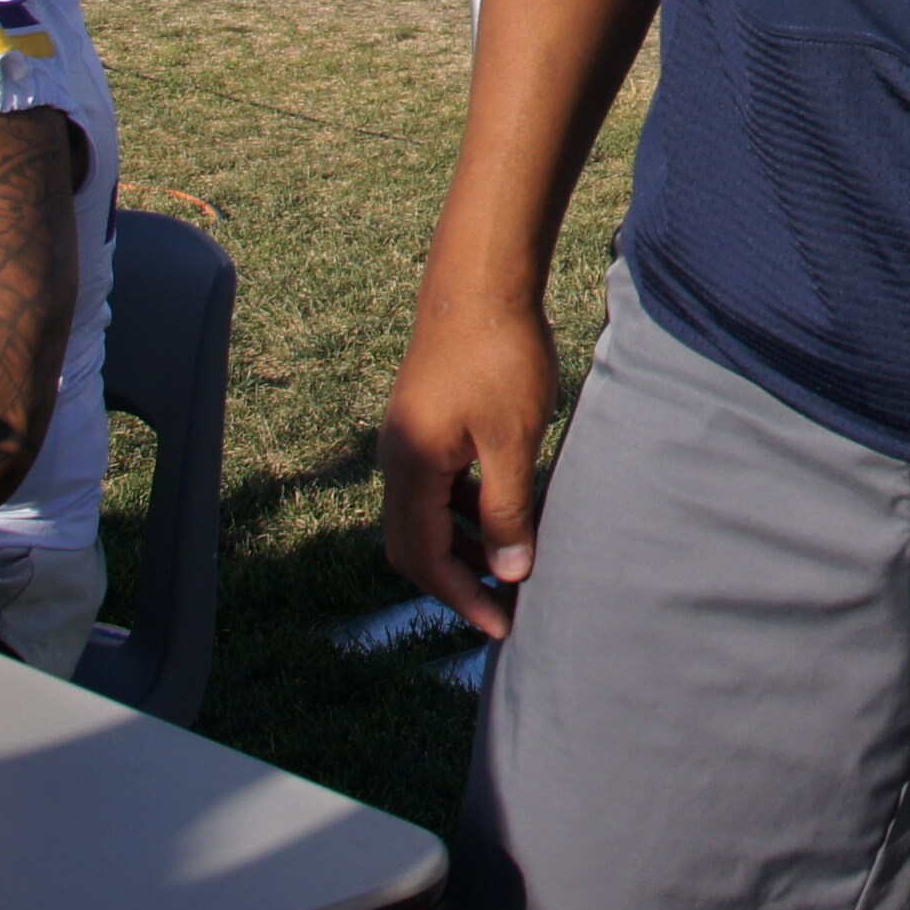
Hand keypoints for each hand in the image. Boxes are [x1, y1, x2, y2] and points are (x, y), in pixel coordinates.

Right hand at [377, 285, 560, 639]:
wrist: (481, 282)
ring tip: (511, 566)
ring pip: (425, 517)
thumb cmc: (500, 355)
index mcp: (411, 469)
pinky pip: (435, 487)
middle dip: (454, 582)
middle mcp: (397, 460)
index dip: (462, 598)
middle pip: (413, 546)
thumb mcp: (512, 439)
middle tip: (503, 607)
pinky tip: (505, 513)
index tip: (501, 626)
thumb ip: (507, 508)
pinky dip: (464, 512)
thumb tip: (511, 572)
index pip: (425, 559)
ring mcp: (407, 440)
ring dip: (462, 547)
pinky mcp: (424, 424)